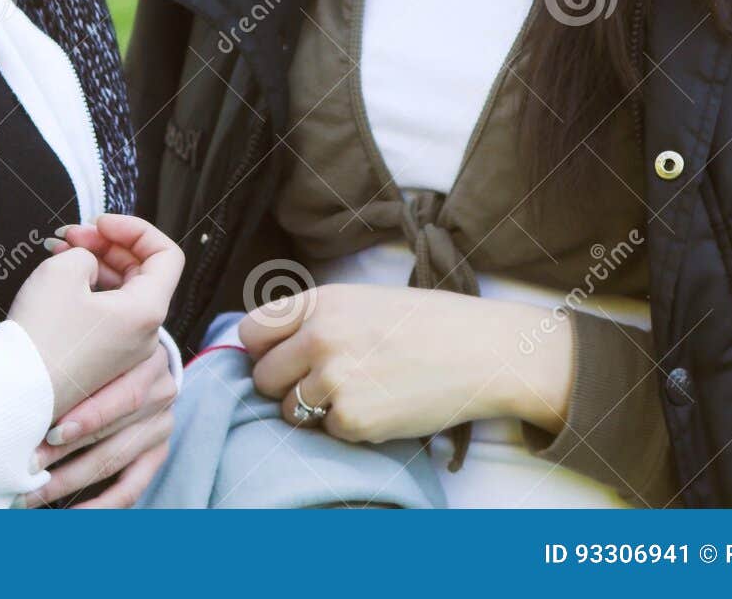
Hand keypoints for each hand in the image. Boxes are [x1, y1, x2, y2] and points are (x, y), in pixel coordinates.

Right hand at [8, 214, 182, 423]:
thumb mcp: (63, 269)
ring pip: (123, 293)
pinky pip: (108, 316)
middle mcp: (145, 336)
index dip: (135, 229)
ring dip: (96, 265)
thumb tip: (91, 265)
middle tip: (70, 235)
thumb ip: (88, 253)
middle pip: (143, 272)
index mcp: (147, 311)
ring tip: (59, 252)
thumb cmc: (42, 334)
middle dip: (109, 244)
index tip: (98, 223)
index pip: (166, 254)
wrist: (14, 394)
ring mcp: (125, 353)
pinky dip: (89, 291)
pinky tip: (60, 280)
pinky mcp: (103, 363)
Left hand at [22, 345, 176, 507]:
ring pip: (113, 461)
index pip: (123, 394)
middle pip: (111, 430)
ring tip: (32, 493)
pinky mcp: (157, 454)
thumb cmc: (96, 352)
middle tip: (27, 466)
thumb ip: (68, 360)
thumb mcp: (92, 347)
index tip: (48, 433)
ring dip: (67, 481)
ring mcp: (161, 426)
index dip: (88, 417)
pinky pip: (130, 489)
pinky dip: (99, 506)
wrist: (132, 362)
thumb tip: (15, 380)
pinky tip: (70, 515)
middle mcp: (161, 392)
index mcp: (147, 357)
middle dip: (63, 451)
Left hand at [237, 282, 573, 444]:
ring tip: (354, 394)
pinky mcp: (354, 419)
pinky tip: (378, 407)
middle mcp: (320, 337)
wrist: (480, 352)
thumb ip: (314, 318)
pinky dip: (347, 428)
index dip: (263, 351)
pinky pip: (327, 432)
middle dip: (284, 385)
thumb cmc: (425, 324)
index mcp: (320, 302)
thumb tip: (269, 347)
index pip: (251, 333)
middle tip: (319, 384)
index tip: (280, 358)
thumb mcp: (361, 301)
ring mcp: (335, 379)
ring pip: (289, 410)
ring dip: (313, 410)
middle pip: (262, 377)